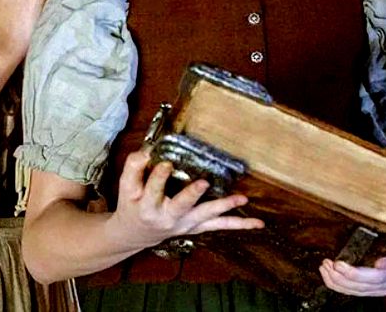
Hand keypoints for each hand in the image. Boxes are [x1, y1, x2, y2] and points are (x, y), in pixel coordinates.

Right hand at [108, 150, 263, 250]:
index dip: (158, 176)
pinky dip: (239, 225)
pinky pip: (219, 226)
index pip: (152, 189)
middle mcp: (168, 218)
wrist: (136, 234)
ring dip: (224, 208)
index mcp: (147, 206)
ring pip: (206, 217)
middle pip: (180, 206)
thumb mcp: (126, 187)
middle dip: (191, 195)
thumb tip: (147, 152)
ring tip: (241, 198)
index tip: (165, 163)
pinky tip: (258, 223)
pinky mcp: (197, 227)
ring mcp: (185, 224)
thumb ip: (134, 168)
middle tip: (202, 183)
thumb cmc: (133, 205)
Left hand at [319, 222, 385, 297]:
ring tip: (326, 266)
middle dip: (354, 274)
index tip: (379, 263)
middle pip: (377, 279)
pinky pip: (356, 293)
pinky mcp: (377, 290)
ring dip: (342, 280)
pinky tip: (327, 274)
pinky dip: (339, 286)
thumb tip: (378, 192)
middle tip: (337, 263)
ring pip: (363, 289)